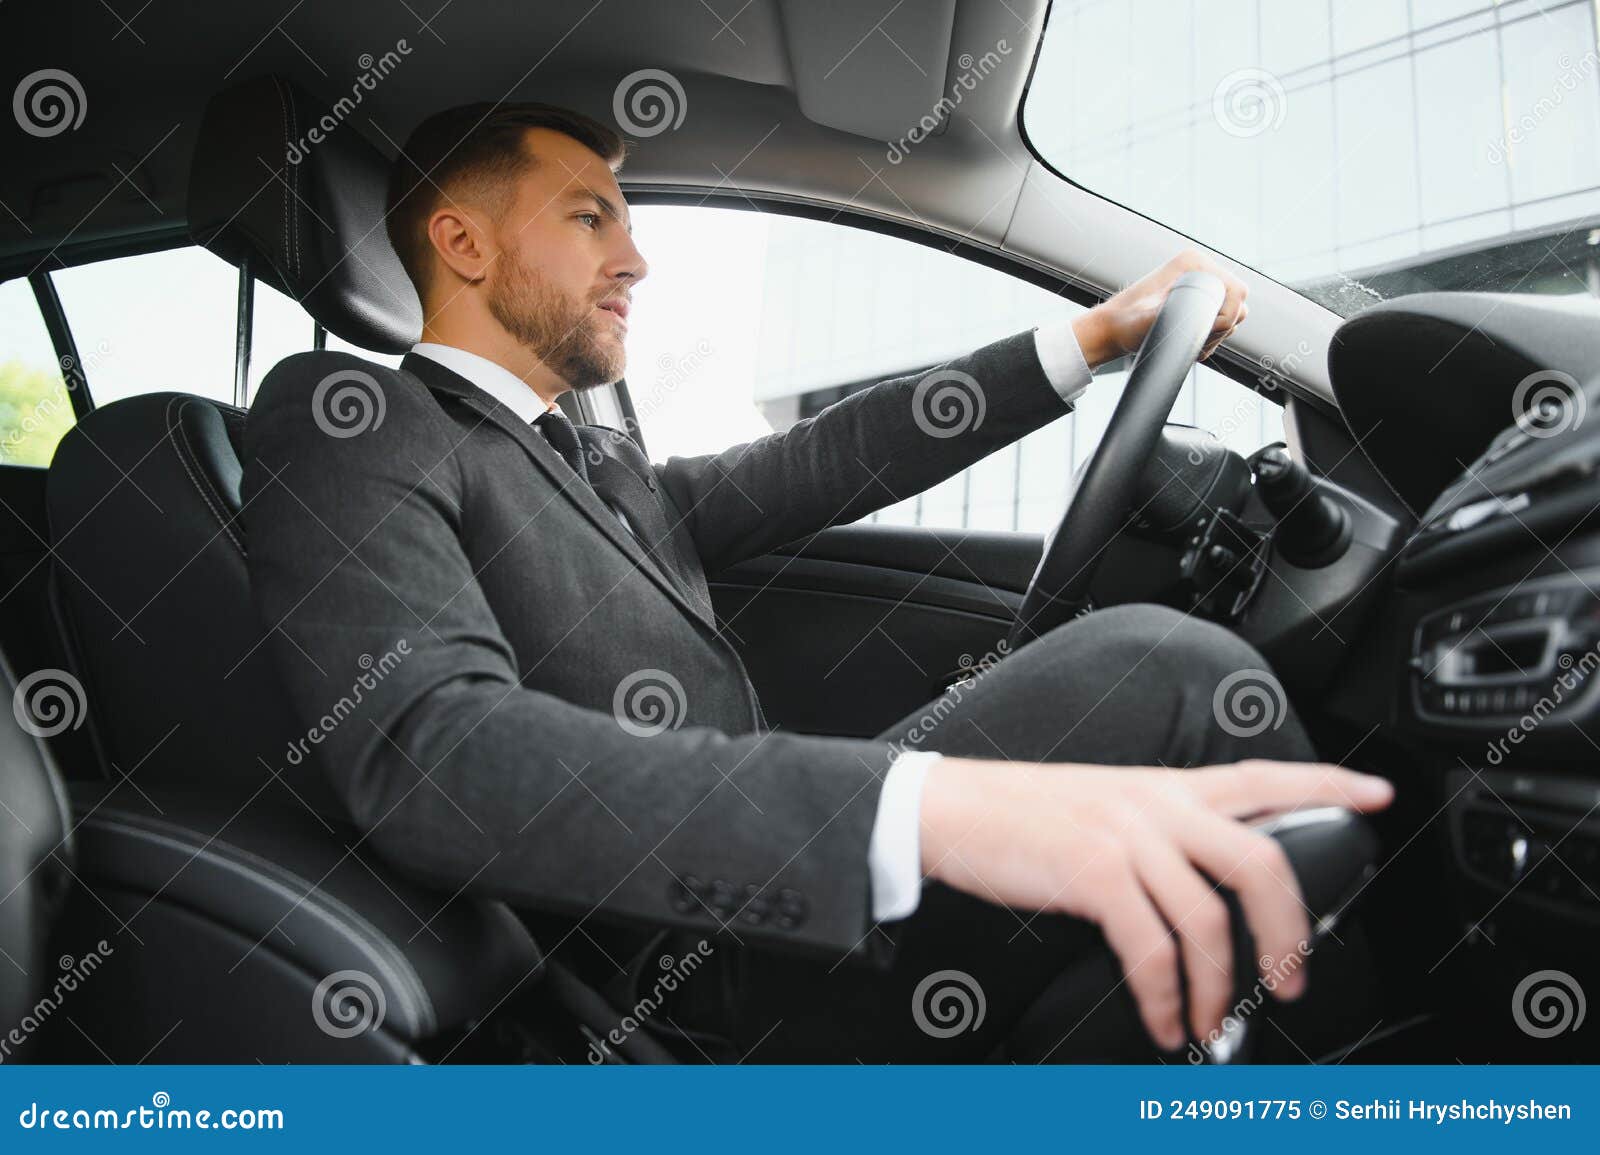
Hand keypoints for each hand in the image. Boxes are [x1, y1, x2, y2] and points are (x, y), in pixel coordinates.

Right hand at [918, 757, 1392, 1050]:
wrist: (951, 808)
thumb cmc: (1021, 814)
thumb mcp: (1103, 805)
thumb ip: (1158, 832)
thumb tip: (1202, 893)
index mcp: (1166, 784)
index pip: (1263, 775)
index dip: (1327, 784)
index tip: (1377, 797)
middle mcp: (1158, 804)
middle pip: (1261, 861)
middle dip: (1290, 932)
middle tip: (1291, 979)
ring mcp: (1127, 836)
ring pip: (1210, 918)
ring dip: (1221, 986)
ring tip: (1213, 1021)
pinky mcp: (1094, 872)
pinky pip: (1152, 948)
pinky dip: (1164, 996)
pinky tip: (1162, 1017)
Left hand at [1072, 250, 1248, 368]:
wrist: (1112, 329)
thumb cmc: (1124, 323)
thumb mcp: (1145, 321)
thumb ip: (1169, 316)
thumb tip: (1194, 318)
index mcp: (1192, 263)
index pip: (1236, 290)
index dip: (1227, 317)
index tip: (1204, 333)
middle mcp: (1200, 269)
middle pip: (1238, 303)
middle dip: (1222, 328)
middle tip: (1196, 341)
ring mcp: (1201, 284)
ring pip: (1232, 315)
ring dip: (1216, 335)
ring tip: (1189, 344)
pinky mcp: (1199, 299)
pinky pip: (1221, 320)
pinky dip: (1211, 336)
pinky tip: (1191, 344)